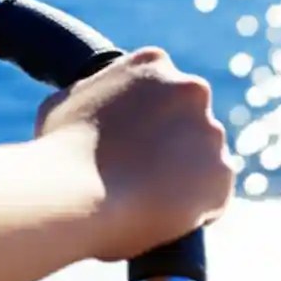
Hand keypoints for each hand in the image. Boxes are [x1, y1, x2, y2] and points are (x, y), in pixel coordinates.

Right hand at [35, 47, 233, 261]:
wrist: (75, 193)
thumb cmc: (60, 148)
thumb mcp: (67, 101)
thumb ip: (93, 94)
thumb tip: (91, 102)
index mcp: (152, 63)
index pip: (161, 87)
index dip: (146, 116)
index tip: (131, 138)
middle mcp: (190, 89)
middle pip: (189, 118)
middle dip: (171, 142)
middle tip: (140, 170)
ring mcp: (210, 133)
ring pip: (204, 157)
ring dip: (185, 174)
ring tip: (148, 199)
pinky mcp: (220, 176)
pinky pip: (213, 195)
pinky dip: (195, 208)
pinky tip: (164, 216)